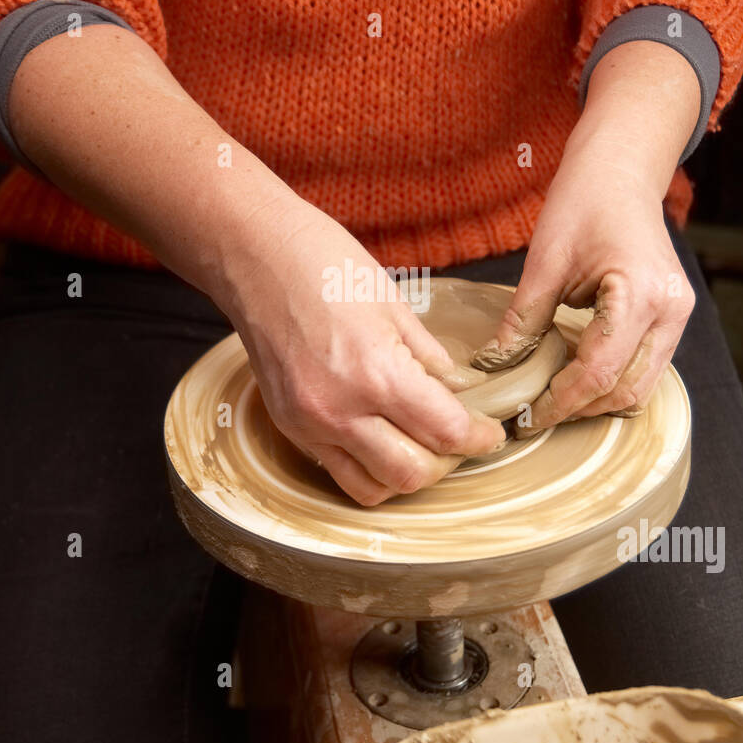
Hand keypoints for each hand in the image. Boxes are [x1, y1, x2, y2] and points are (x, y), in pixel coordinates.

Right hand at [220, 195, 505, 503]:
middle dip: (445, 461)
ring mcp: (308, 423)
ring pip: (371, 488)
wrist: (253, 255)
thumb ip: (429, 357)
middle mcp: (340, 410)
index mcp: (377, 372)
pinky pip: (335, 468)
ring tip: (416, 442)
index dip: (478, 438)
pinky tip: (377, 434)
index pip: (445, 433)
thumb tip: (458, 392)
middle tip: (456, 438)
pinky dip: (365, 464)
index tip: (489, 432)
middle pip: (411, 475)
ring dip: (403, 474)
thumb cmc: (324, 264)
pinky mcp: (287, 425)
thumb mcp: (394, 303)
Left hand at [472, 40, 698, 432]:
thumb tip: (494, 367)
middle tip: (534, 416)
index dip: (558, 402)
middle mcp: (670, 311)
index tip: (525, 418)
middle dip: (578, 409)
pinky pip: (648, 367)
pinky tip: (577, 376)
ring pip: (641, 387)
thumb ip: (522, 321)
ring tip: (553, 400)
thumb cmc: (583, 202)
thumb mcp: (544, 262)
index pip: (596, 372)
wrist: (619, 170)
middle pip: (624, 390)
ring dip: (598, 401)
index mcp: (640, 295)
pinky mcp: (674, 315)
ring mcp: (678, 314)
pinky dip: (614, 381)